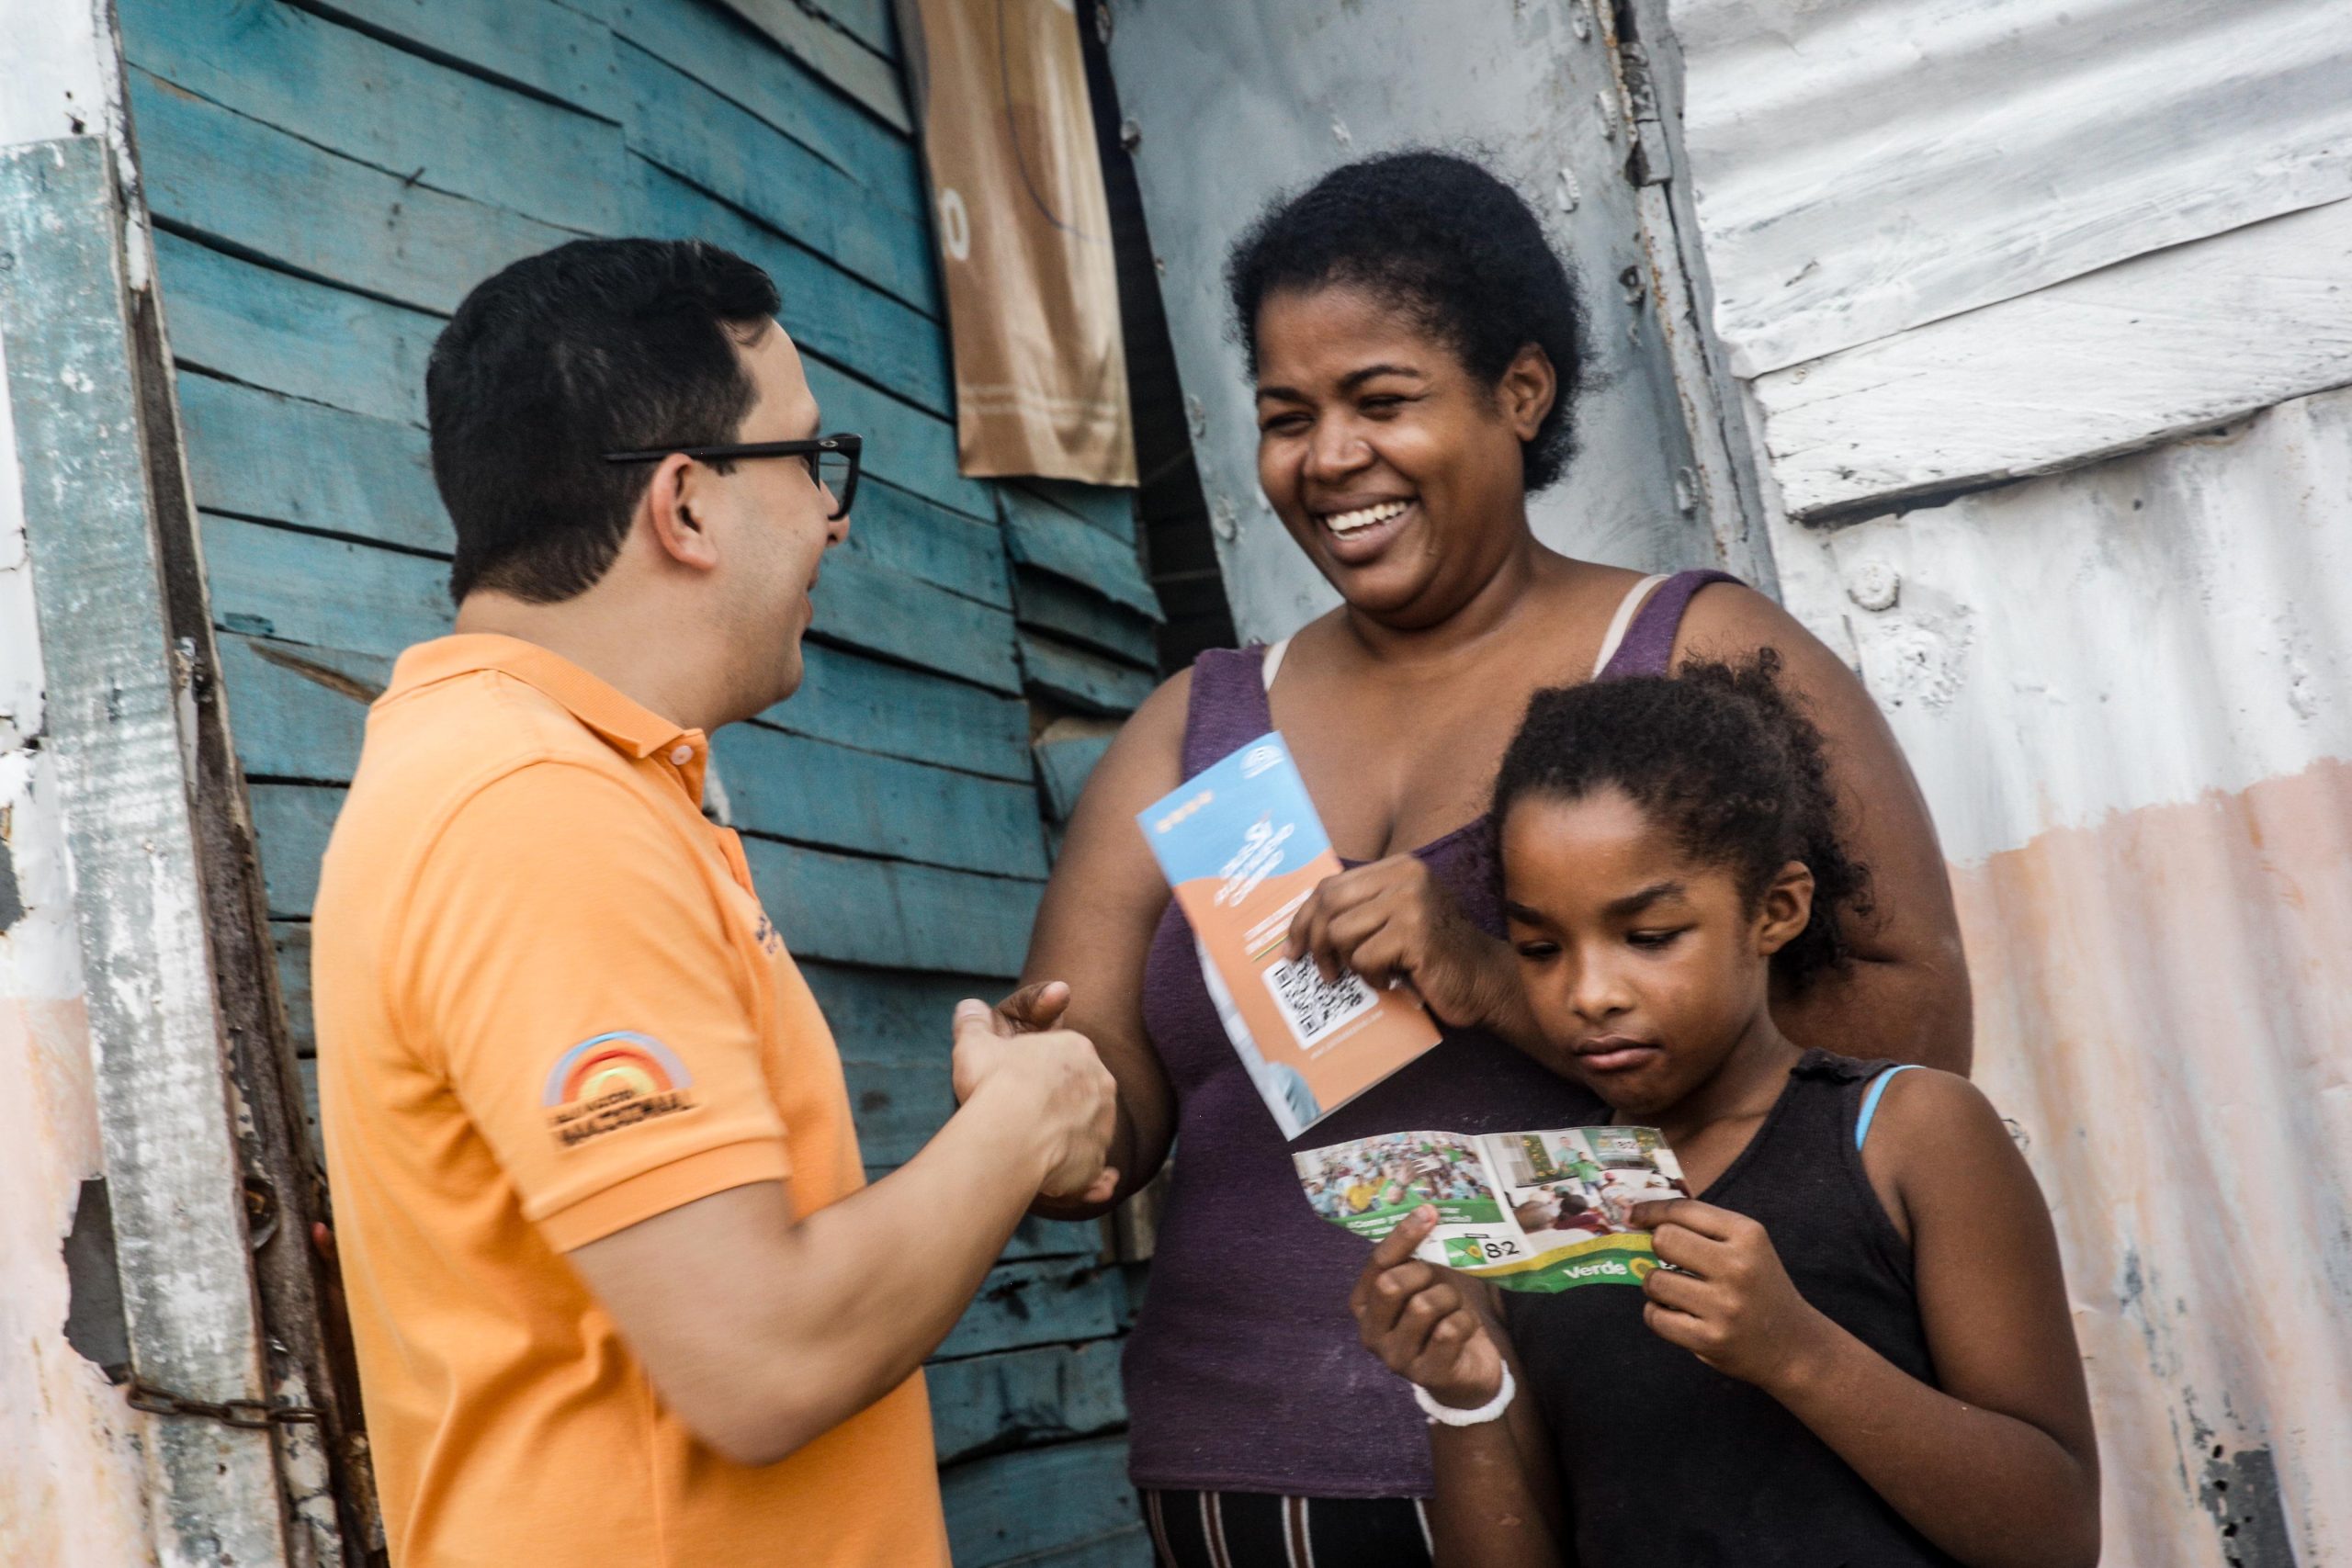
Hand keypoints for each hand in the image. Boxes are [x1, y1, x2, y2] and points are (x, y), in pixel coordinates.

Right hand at [950, 997, 1118, 1204]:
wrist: (1009, 1137)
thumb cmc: (993, 1085)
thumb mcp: (975, 1042)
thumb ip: (974, 1022)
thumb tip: (970, 1007)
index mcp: (1077, 1048)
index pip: (1060, 1056)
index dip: (1034, 1069)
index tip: (1013, 1083)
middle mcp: (1100, 1083)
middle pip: (1077, 1093)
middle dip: (1055, 1103)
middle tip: (1021, 1117)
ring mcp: (1103, 1124)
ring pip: (1084, 1130)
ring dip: (1067, 1138)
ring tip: (1035, 1150)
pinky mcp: (1096, 1161)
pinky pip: (1090, 1169)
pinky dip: (1084, 1178)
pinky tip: (1071, 1183)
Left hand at [1284, 856, 1519, 1031]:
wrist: (1484, 980)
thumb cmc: (1433, 956)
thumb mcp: (1397, 919)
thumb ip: (1361, 910)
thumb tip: (1302, 928)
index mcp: (1398, 867)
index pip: (1330, 885)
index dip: (1303, 919)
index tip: (1293, 949)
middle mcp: (1406, 875)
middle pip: (1329, 904)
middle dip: (1315, 943)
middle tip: (1324, 973)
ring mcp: (1412, 901)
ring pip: (1341, 933)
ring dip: (1350, 964)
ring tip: (1373, 974)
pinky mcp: (1415, 933)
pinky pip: (1364, 958)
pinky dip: (1372, 979)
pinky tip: (1393, 982)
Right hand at [1348, 1206, 1505, 1409]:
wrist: (1465, 1371)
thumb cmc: (1440, 1317)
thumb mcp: (1424, 1284)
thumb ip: (1419, 1256)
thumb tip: (1430, 1211)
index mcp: (1363, 1305)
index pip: (1377, 1263)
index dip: (1403, 1235)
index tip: (1428, 1212)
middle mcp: (1371, 1334)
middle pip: (1391, 1285)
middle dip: (1424, 1273)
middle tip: (1439, 1279)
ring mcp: (1396, 1359)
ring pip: (1423, 1307)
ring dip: (1449, 1298)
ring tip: (1454, 1306)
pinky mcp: (1426, 1375)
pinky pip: (1448, 1331)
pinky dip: (1464, 1321)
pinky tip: (1464, 1329)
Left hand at [1629, 1199, 1831, 1389]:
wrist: (1793, 1345)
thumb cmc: (1759, 1288)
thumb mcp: (1747, 1247)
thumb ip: (1704, 1229)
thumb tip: (1641, 1215)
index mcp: (1748, 1235)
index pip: (1684, 1210)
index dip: (1651, 1210)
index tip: (1633, 1214)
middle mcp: (1738, 1267)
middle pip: (1663, 1240)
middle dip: (1655, 1249)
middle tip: (1666, 1261)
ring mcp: (1724, 1305)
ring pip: (1654, 1281)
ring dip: (1655, 1286)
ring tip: (1676, 1292)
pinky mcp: (1711, 1339)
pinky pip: (1656, 1317)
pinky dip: (1658, 1315)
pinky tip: (1677, 1316)